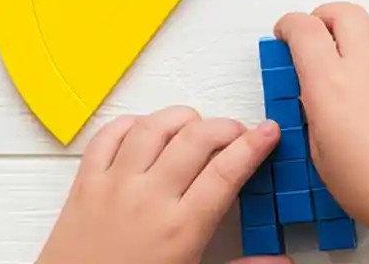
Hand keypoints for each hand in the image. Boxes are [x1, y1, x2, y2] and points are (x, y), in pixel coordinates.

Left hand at [37, 106, 286, 263]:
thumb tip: (282, 262)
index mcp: (181, 229)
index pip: (226, 172)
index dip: (253, 145)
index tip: (269, 131)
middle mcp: (148, 200)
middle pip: (196, 139)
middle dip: (225, 126)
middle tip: (237, 134)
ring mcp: (114, 186)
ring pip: (154, 127)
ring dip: (181, 118)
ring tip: (195, 128)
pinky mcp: (85, 182)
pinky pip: (109, 134)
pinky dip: (133, 123)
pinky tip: (147, 132)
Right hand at [277, 4, 368, 263]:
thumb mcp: (320, 155)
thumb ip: (314, 115)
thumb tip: (314, 100)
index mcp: (331, 84)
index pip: (305, 29)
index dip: (288, 25)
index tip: (282, 35)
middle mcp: (364, 69)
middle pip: (343, 13)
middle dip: (320, 16)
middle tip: (308, 39)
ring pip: (366, 35)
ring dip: (345, 42)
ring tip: (333, 79)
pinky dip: (366, 67)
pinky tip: (360, 103)